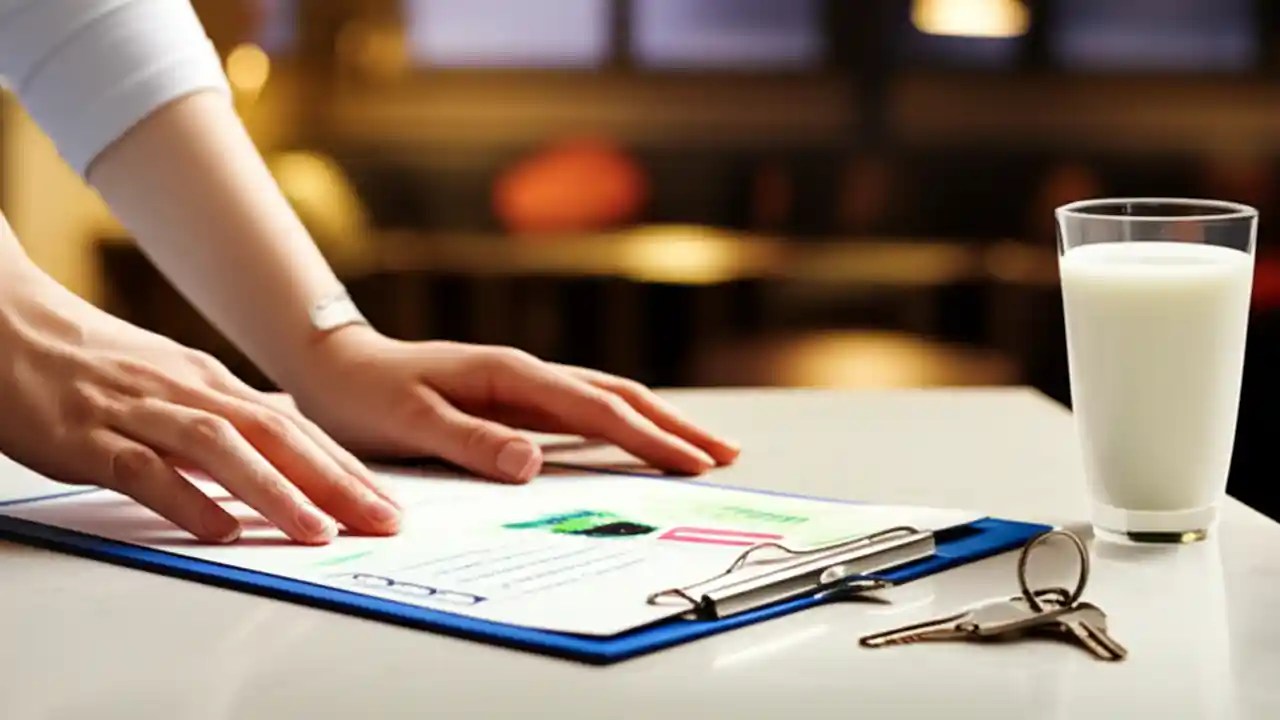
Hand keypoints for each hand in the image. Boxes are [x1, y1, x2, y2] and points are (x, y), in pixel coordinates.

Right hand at [0, 276, 400, 544]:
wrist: (5, 323)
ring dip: (276, 491)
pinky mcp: (90, 436)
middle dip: (337, 482)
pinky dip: (186, 499)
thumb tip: (290, 424)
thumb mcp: (174, 375)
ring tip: (319, 531)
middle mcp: (187, 391)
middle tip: (383, 521)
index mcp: (210, 381)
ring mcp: (139, 411)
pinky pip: (145, 469)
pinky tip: (221, 530)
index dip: (346, 466)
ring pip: (222, 449)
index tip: (389, 501)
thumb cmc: (89, 357)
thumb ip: (231, 406)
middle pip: (277, 436)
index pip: (295, 428)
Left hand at [288, 325, 739, 483]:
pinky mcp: (516, 398)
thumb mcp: (409, 422)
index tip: (693, 462)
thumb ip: (470, 441)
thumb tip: (533, 462)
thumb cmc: (367, 396)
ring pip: (607, 399)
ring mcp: (525, 384)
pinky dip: (622, 424)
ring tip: (700, 447)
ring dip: (656, 422)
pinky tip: (637, 438)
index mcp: (511, 376)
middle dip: (673, 427)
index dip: (649, 437)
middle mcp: (527, 374)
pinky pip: (583, 411)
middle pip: (619, 396)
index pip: (596, 409)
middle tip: (724, 456)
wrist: (338, 365)